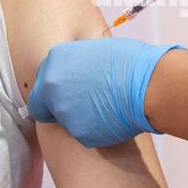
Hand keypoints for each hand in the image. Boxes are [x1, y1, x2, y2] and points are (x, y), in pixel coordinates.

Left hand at [28, 37, 180, 147]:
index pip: (39, 87)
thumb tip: (74, 77)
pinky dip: (95, 130)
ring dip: (81, 119)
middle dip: (61, 109)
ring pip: (67, 122)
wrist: (147, 84)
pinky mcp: (79, 132)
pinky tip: (111, 119)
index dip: (52, 95)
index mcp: (54, 61)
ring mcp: (64, 111)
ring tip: (105, 109)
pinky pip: (84, 134)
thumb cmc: (130, 63)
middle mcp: (52, 87)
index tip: (64, 97)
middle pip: (47, 108)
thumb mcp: (93, 52)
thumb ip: (74, 67)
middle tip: (85, 106)